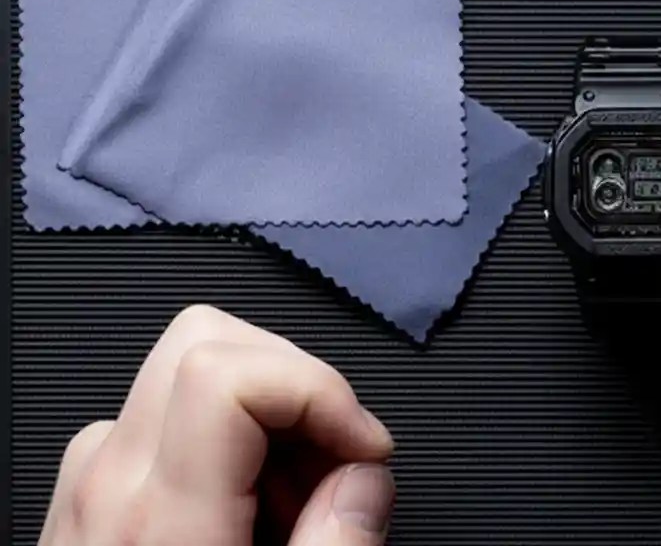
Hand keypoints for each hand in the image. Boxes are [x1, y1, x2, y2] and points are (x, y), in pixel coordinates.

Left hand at [39, 305, 395, 545]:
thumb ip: (339, 545)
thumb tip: (367, 479)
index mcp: (158, 519)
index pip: (232, 371)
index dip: (320, 388)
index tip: (363, 445)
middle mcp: (109, 483)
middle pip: (208, 340)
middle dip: (298, 383)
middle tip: (338, 463)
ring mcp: (88, 480)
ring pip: (190, 367)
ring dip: (270, 412)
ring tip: (300, 502)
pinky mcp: (88, 489)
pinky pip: (166, 413)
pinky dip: (232, 438)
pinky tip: (258, 509)